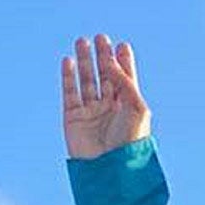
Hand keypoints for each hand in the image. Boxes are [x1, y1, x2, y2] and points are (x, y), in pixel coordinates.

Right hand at [62, 35, 151, 158]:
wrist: (109, 167)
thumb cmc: (130, 141)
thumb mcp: (135, 107)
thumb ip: (124, 82)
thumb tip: (110, 60)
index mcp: (130, 108)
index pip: (126, 80)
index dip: (123, 63)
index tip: (122, 45)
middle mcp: (111, 109)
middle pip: (106, 77)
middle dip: (103, 57)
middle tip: (101, 37)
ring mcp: (91, 113)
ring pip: (87, 81)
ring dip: (85, 62)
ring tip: (83, 41)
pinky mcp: (73, 118)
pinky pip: (70, 93)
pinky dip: (68, 76)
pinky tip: (68, 61)